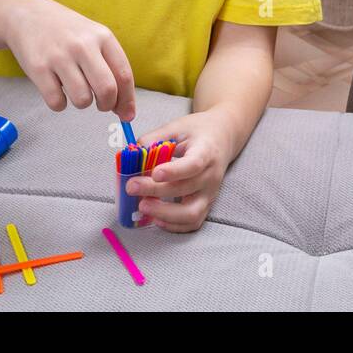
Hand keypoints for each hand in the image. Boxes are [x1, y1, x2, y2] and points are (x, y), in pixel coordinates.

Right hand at [2, 0, 136, 120]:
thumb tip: (124, 109)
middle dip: (107, 105)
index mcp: (102, 36)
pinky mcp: (38, 68)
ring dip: (82, 103)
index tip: (127, 114)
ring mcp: (59, 56)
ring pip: (82, 100)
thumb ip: (111, 67)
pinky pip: (57, 102)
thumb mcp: (93, 37)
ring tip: (75, 90)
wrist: (27, 14)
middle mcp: (82, 45)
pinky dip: (59, 104)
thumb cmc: (66, 32)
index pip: (124, 75)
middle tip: (101, 105)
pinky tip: (57, 89)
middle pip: (107, 90)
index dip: (127, 100)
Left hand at [126, 109, 232, 231]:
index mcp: (206, 152)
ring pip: (191, 213)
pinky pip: (192, 222)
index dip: (174, 171)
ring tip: (142, 206)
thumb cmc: (197, 132)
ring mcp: (210, 194)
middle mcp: (211, 176)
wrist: (222, 139)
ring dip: (165, 213)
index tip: (154, 173)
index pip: (193, 165)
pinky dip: (173, 225)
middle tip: (132, 187)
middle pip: (185, 189)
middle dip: (155, 191)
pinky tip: (155, 217)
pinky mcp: (206, 205)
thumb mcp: (177, 126)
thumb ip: (154, 138)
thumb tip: (131, 154)